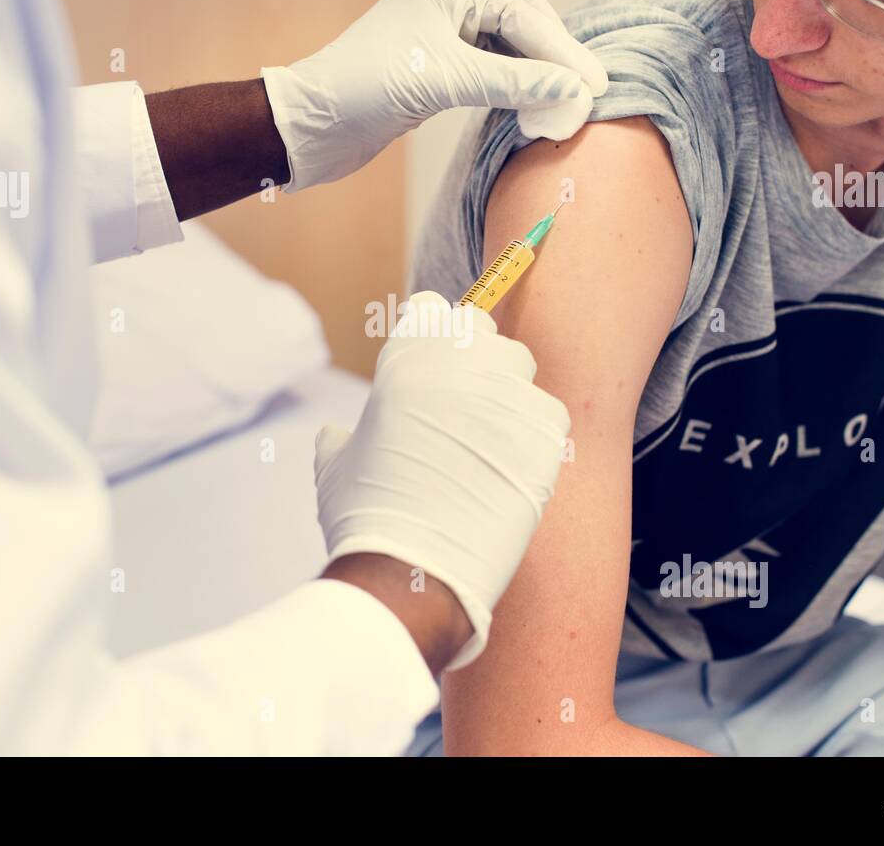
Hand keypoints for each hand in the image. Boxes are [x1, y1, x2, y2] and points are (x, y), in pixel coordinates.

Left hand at [261, 0, 608, 190]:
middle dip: (553, 54)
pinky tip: (532, 109)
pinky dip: (513, 91)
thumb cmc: (364, 90)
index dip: (559, 46)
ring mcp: (437, 45)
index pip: (519, 9)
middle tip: (588, 90)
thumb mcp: (444, 81)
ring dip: (535, 74)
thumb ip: (510, 82)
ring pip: (504, 51)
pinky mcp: (431, 78)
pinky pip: (487, 76)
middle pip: (518, 22)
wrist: (310, 128)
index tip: (592, 81)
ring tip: (567, 103)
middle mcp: (442, 12)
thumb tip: (571, 88)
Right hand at [313, 291, 570, 670]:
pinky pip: (548, 415)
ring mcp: (508, 393)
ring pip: (520, 372)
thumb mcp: (336, 465)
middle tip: (460, 412)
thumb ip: (342, 436)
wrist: (412, 573)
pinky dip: (533, 435)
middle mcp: (462, 361)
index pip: (431, 310)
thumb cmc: (365, 518)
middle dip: (474, 364)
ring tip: (486, 446)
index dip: (432, 337)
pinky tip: (511, 469)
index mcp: (407, 354)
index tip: (432, 368)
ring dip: (506, 397)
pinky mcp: (545, 433)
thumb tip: (338, 435)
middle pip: (483, 335)